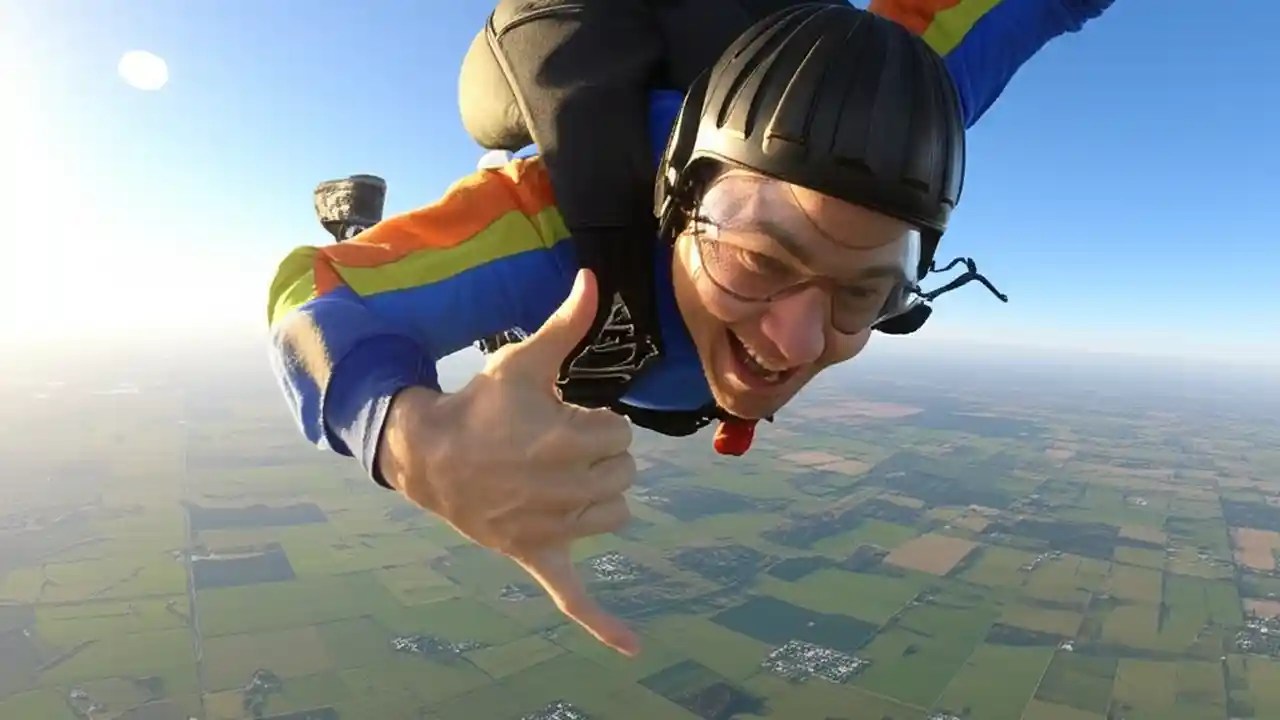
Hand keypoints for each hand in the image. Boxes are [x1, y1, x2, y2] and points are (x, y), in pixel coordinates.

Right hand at [378, 269, 640, 655]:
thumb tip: (592, 278)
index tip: (566, 416)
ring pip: (615, 517)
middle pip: (623, 475)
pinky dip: (603, 623)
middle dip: (600, 456)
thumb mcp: (522, 362)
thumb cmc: (478, 405)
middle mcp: (560, 489)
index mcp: (562, 440)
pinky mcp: (536, 556)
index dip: (598, 422)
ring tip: (565, 481)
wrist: (426, 457)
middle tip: (560, 446)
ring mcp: (549, 529)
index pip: (621, 435)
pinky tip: (632, 647)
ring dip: (602, 499)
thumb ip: (565, 327)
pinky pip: (573, 597)